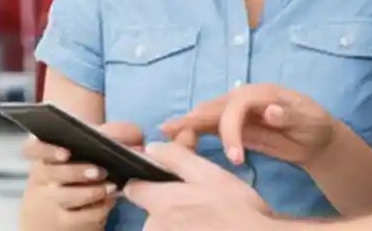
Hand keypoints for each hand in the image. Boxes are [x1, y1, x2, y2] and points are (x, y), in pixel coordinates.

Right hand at [22, 121, 143, 227]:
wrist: (68, 206)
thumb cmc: (83, 167)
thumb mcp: (92, 147)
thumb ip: (115, 134)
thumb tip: (137, 135)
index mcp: (44, 154)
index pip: (32, 148)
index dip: (46, 149)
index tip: (65, 152)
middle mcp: (43, 178)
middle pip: (51, 173)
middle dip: (76, 172)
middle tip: (99, 171)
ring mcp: (51, 202)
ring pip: (64, 197)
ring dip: (89, 192)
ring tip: (110, 187)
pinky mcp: (64, 222)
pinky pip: (78, 218)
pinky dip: (96, 209)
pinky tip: (109, 202)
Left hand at [124, 143, 275, 230]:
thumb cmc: (238, 209)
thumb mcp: (211, 175)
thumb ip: (177, 159)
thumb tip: (151, 147)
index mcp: (161, 203)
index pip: (133, 189)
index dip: (146, 184)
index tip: (162, 185)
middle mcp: (154, 227)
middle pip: (149, 214)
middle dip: (166, 210)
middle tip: (196, 209)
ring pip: (161, 229)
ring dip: (176, 226)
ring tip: (204, 223)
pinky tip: (202, 230)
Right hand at [160, 83, 335, 166]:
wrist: (315, 138)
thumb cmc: (314, 125)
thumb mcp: (310, 120)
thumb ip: (290, 115)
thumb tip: (271, 111)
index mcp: (261, 93)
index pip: (236, 106)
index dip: (231, 130)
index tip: (235, 157)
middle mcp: (243, 98)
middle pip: (214, 106)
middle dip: (195, 121)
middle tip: (175, 137)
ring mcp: (236, 111)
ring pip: (206, 114)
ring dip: (188, 123)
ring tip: (167, 133)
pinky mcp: (232, 125)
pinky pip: (208, 125)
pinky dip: (192, 129)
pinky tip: (175, 134)